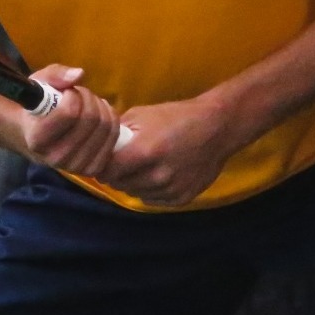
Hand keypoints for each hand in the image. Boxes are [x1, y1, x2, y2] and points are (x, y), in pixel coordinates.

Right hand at [19, 64, 122, 177]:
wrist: (35, 137)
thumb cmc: (37, 108)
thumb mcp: (38, 84)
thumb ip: (55, 76)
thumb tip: (79, 74)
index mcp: (37, 139)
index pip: (69, 113)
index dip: (73, 95)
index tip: (67, 92)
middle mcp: (55, 157)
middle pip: (90, 119)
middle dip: (88, 98)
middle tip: (80, 95)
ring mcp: (75, 166)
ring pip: (104, 127)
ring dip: (100, 107)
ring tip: (88, 104)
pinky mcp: (93, 169)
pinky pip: (113, 139)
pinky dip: (111, 121)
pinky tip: (100, 116)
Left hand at [101, 91, 247, 206]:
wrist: (217, 128)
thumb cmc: (176, 117)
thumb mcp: (142, 114)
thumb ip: (118, 132)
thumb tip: (97, 145)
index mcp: (145, 151)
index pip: (108, 171)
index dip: (101, 167)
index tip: (100, 162)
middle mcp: (158, 175)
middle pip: (120, 184)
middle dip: (115, 175)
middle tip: (119, 164)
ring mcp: (171, 189)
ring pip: (136, 193)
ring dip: (132, 183)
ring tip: (138, 168)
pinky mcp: (182, 198)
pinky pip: (153, 200)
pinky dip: (149, 190)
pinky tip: (155, 175)